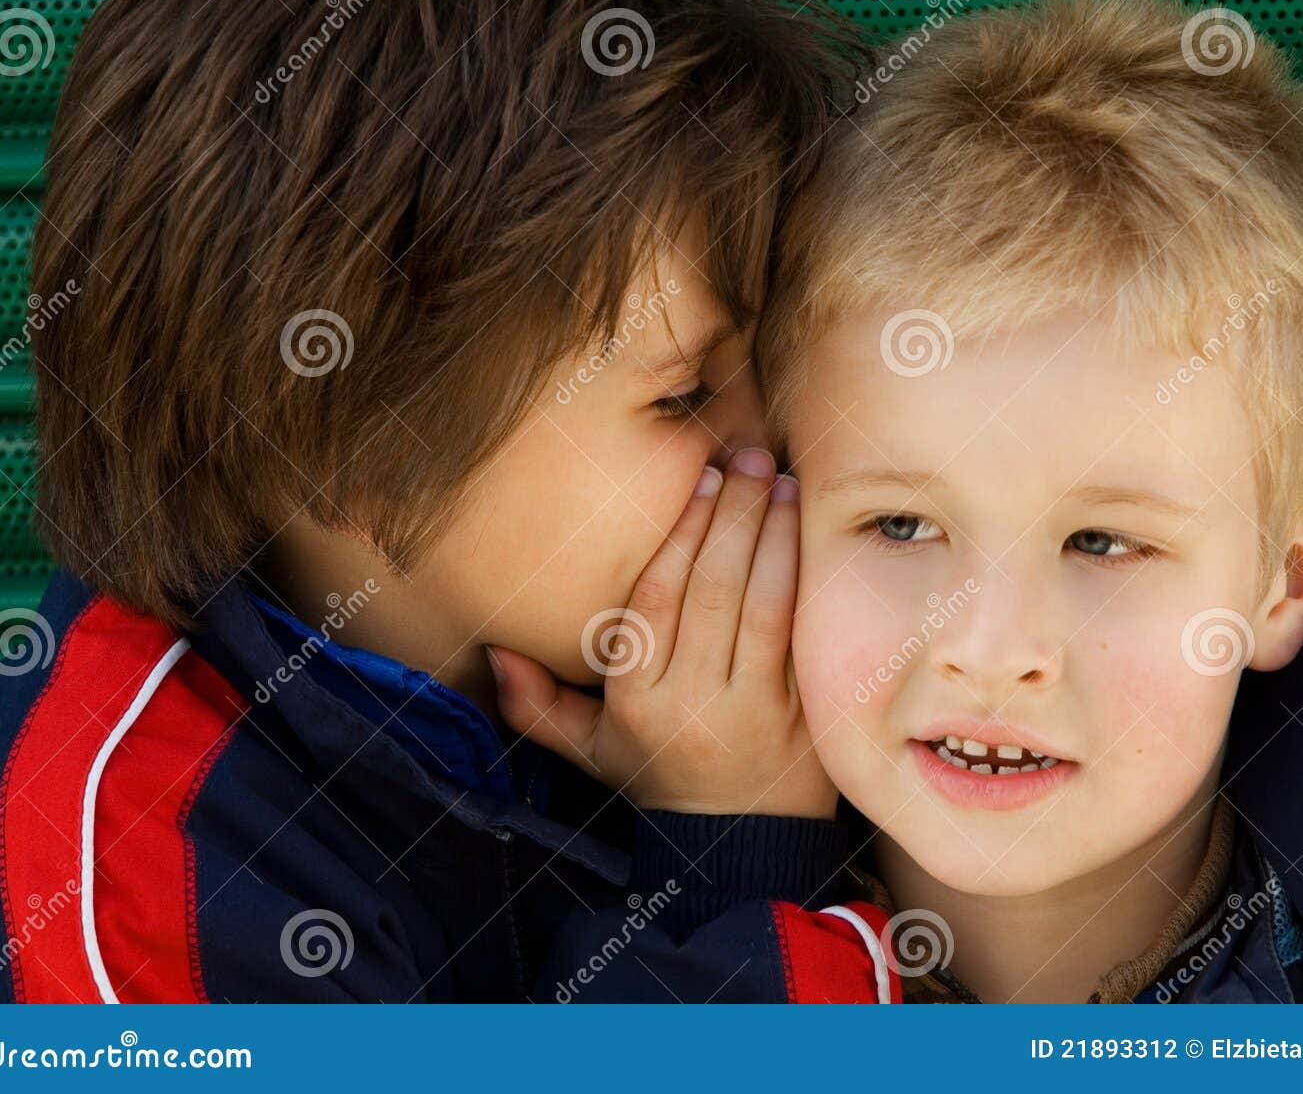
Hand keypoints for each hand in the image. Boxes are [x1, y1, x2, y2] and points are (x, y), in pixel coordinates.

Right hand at [487, 448, 836, 818]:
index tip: (698, 479)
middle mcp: (695, 702)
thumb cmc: (659, 774)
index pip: (657, 600)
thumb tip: (496, 652)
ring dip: (772, 533)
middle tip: (744, 457)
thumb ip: (538, 705)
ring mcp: (755, 709)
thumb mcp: (590, 750)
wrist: (739, 844)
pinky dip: (806, 575)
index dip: (678, 533)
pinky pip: (803, 632)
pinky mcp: (803, 713)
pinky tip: (805, 529)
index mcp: (639, 702)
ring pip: (765, 603)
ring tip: (776, 479)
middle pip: (714, 590)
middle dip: (731, 514)